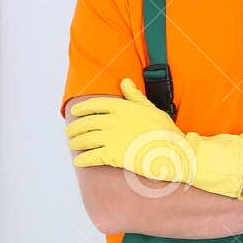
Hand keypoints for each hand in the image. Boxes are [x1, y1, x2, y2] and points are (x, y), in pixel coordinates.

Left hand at [66, 78, 242, 198]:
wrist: (173, 153)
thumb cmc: (165, 131)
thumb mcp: (151, 109)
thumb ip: (135, 96)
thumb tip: (125, 82)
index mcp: (123, 108)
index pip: (96, 104)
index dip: (83, 108)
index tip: (74, 111)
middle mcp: (115, 121)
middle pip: (87, 123)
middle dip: (75, 127)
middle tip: (69, 131)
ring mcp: (112, 139)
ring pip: (86, 140)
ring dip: (76, 142)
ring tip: (72, 144)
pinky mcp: (113, 156)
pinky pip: (92, 157)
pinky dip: (83, 160)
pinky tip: (79, 161)